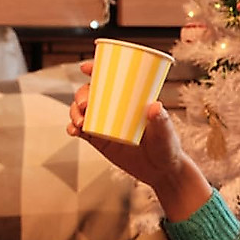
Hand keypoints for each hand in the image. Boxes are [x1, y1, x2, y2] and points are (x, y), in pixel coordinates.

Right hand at [66, 60, 209, 218]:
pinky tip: (73, 131)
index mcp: (129, 99)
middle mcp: (114, 108)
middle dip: (80, 95)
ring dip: (73, 112)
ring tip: (79, 123)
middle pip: (89, 94)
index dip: (95, 70)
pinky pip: (80, 130)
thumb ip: (162, 121)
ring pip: (81, 111)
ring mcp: (104, 123)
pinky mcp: (98, 140)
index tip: (85, 68)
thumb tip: (155, 106)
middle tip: (84, 105)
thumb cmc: (167, 147)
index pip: (110, 79)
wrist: (160, 171)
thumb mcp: (166, 132)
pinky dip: (72, 128)